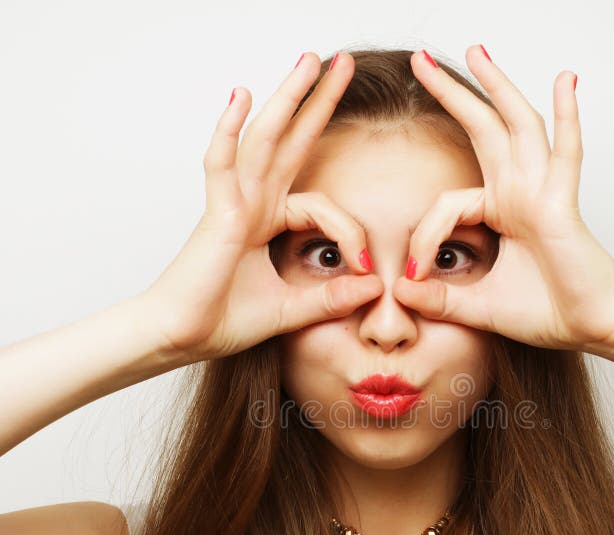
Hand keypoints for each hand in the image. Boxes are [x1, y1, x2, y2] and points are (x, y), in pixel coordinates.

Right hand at [142, 52, 381, 362]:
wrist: (181, 338)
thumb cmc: (222, 321)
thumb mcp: (292, 310)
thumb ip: (332, 299)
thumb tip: (377, 285)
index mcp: (268, 223)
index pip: (321, 205)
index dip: (351, 232)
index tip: (368, 266)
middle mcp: (252, 205)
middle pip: (290, 143)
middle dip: (317, 104)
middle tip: (342, 65)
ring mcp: (233, 204)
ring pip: (264, 141)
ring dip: (287, 99)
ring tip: (311, 61)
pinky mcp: (217, 214)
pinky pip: (221, 164)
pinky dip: (229, 130)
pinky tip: (241, 95)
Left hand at [393, 46, 613, 352]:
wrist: (589, 327)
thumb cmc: (546, 313)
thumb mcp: (478, 307)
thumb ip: (440, 298)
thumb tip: (398, 289)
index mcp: (501, 213)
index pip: (448, 203)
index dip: (423, 235)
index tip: (412, 274)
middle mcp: (520, 194)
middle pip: (483, 131)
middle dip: (454, 95)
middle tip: (422, 62)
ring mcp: (542, 193)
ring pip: (518, 127)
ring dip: (497, 87)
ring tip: (476, 52)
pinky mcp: (562, 203)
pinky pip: (566, 154)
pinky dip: (567, 117)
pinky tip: (564, 81)